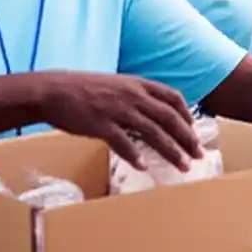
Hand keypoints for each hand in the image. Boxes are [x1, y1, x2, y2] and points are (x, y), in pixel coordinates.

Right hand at [33, 71, 200, 171]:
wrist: (52, 90)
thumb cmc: (82, 89)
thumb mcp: (115, 84)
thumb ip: (134, 95)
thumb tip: (149, 111)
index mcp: (137, 84)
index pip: (172, 97)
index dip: (187, 115)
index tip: (193, 129)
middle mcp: (133, 96)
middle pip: (169, 118)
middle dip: (187, 138)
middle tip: (199, 154)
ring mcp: (118, 110)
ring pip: (153, 133)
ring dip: (171, 152)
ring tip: (183, 166)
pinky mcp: (101, 125)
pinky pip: (123, 143)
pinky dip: (135, 155)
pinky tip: (144, 167)